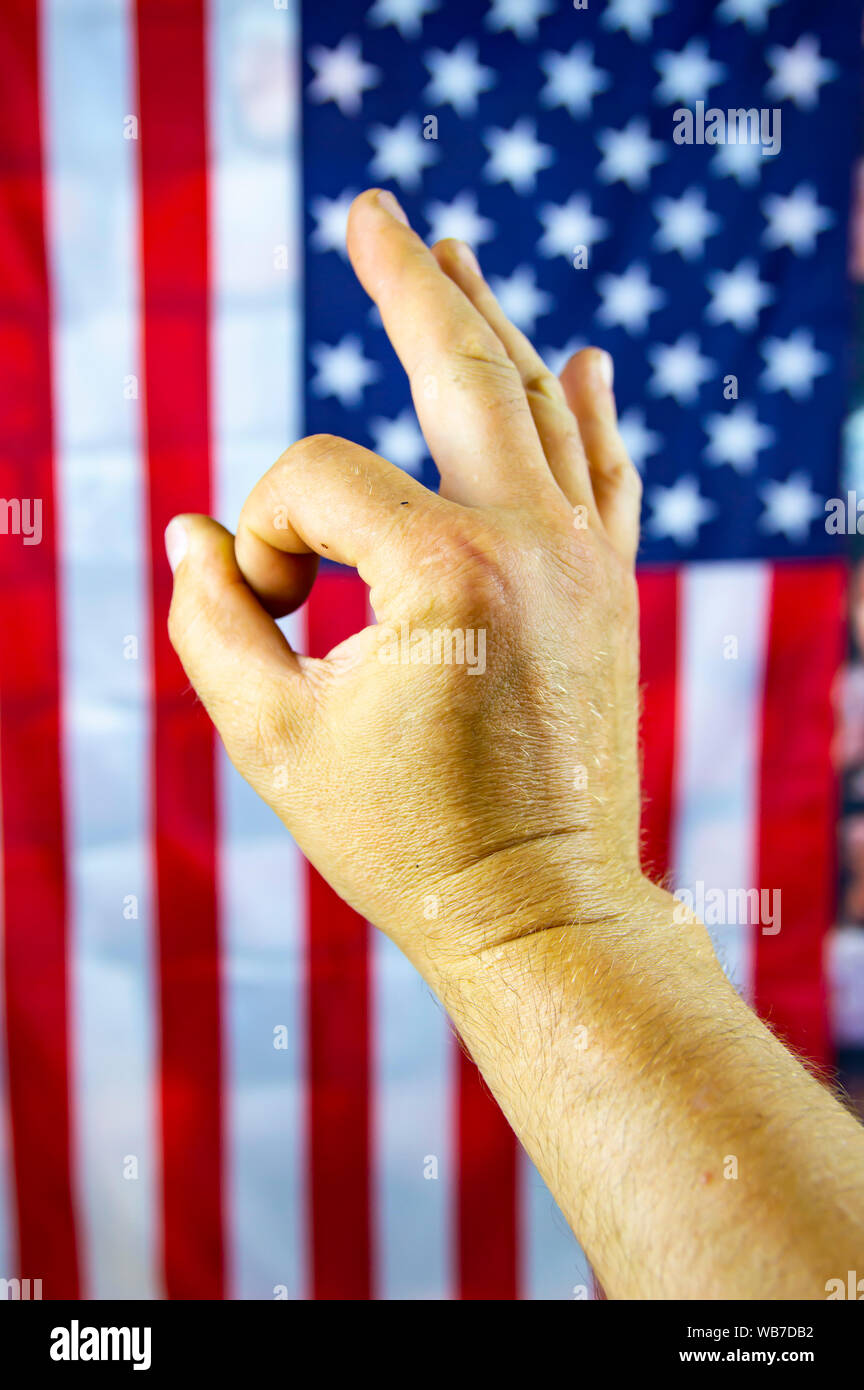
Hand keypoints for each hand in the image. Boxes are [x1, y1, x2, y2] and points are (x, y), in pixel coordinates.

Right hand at [166, 189, 644, 979]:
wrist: (541, 907)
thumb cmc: (403, 838)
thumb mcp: (272, 738)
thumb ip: (211, 620)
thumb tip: (192, 529)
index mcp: (445, 573)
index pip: (313, 481)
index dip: (262, 536)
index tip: (268, 614)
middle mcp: (531, 541)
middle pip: (459, 366)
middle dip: (406, 281)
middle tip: (376, 210)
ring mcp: (585, 559)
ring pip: (538, 404)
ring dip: (490, 323)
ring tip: (454, 254)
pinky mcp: (609, 590)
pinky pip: (605, 474)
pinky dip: (590, 412)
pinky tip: (586, 358)